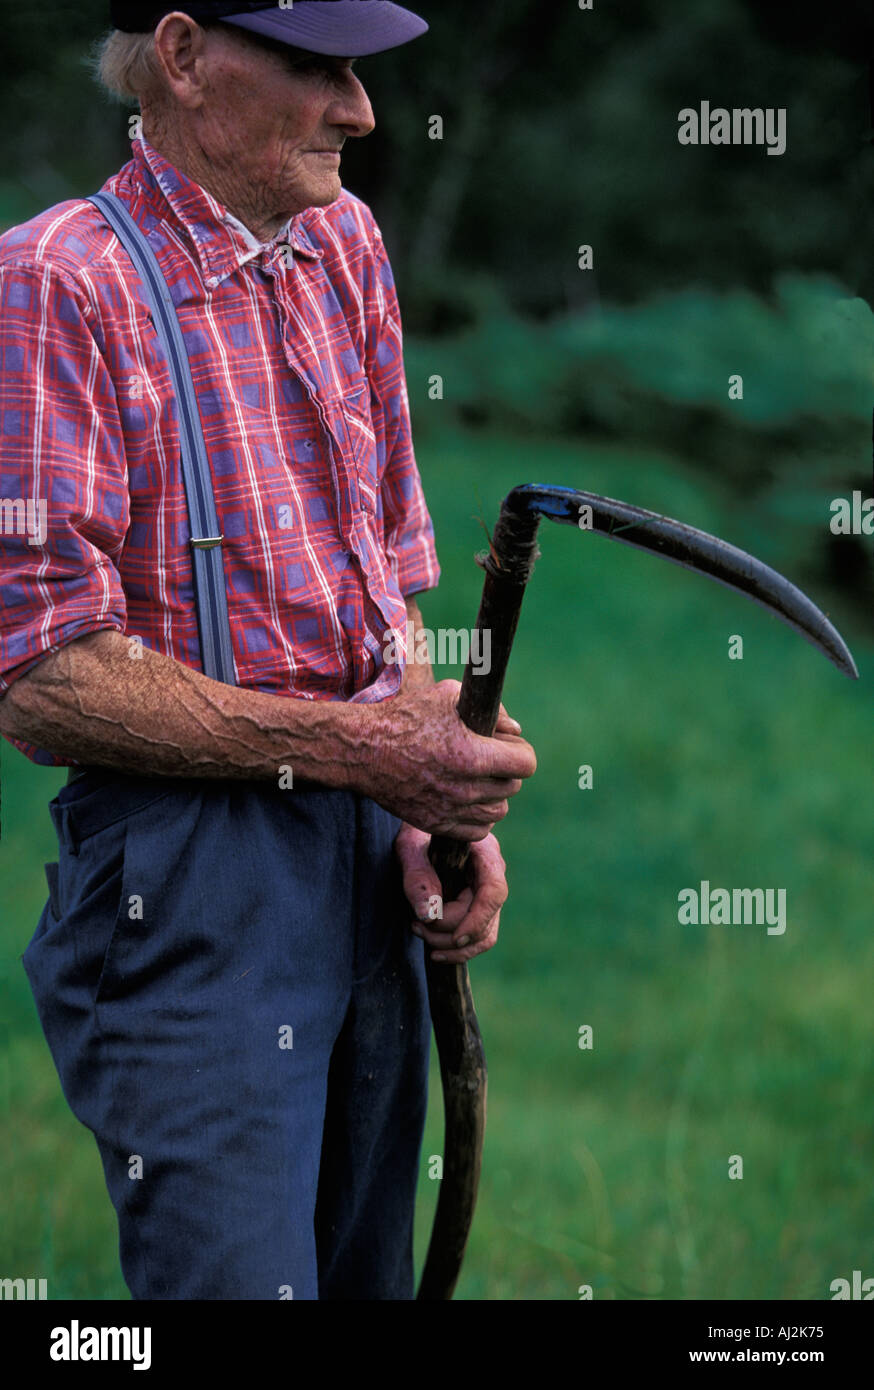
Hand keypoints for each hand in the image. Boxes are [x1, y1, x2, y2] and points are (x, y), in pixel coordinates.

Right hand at [364, 679, 535, 840]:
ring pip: (498, 811)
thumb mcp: (448, 696)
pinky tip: (468, 799)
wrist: (364, 749)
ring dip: (495, 795)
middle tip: (491, 759)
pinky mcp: (435, 824)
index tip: (508, 746)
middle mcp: (464, 786)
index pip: (525, 763)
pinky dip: (479, 817)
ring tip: (479, 779)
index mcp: (471, 753)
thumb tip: (515, 731)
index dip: (520, 752)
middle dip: (506, 770)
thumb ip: (490, 711)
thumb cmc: (406, 716)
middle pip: (512, 787)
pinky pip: (478, 831)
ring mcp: (450, 809)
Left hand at [395, 822, 507, 964]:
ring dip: (453, 945)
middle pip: (486, 917)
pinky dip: (458, 949)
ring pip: (486, 934)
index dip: (478, 919)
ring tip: (420, 931)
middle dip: (450, 932)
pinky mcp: (478, 906)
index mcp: (484, 851)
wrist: (419, 825)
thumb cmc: (415, 830)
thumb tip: (428, 914)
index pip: (494, 891)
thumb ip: (417, 877)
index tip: (455, 938)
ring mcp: (487, 891)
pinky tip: (434, 950)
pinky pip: (479, 937)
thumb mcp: (409, 846)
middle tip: (416, 925)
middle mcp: (492, 872)